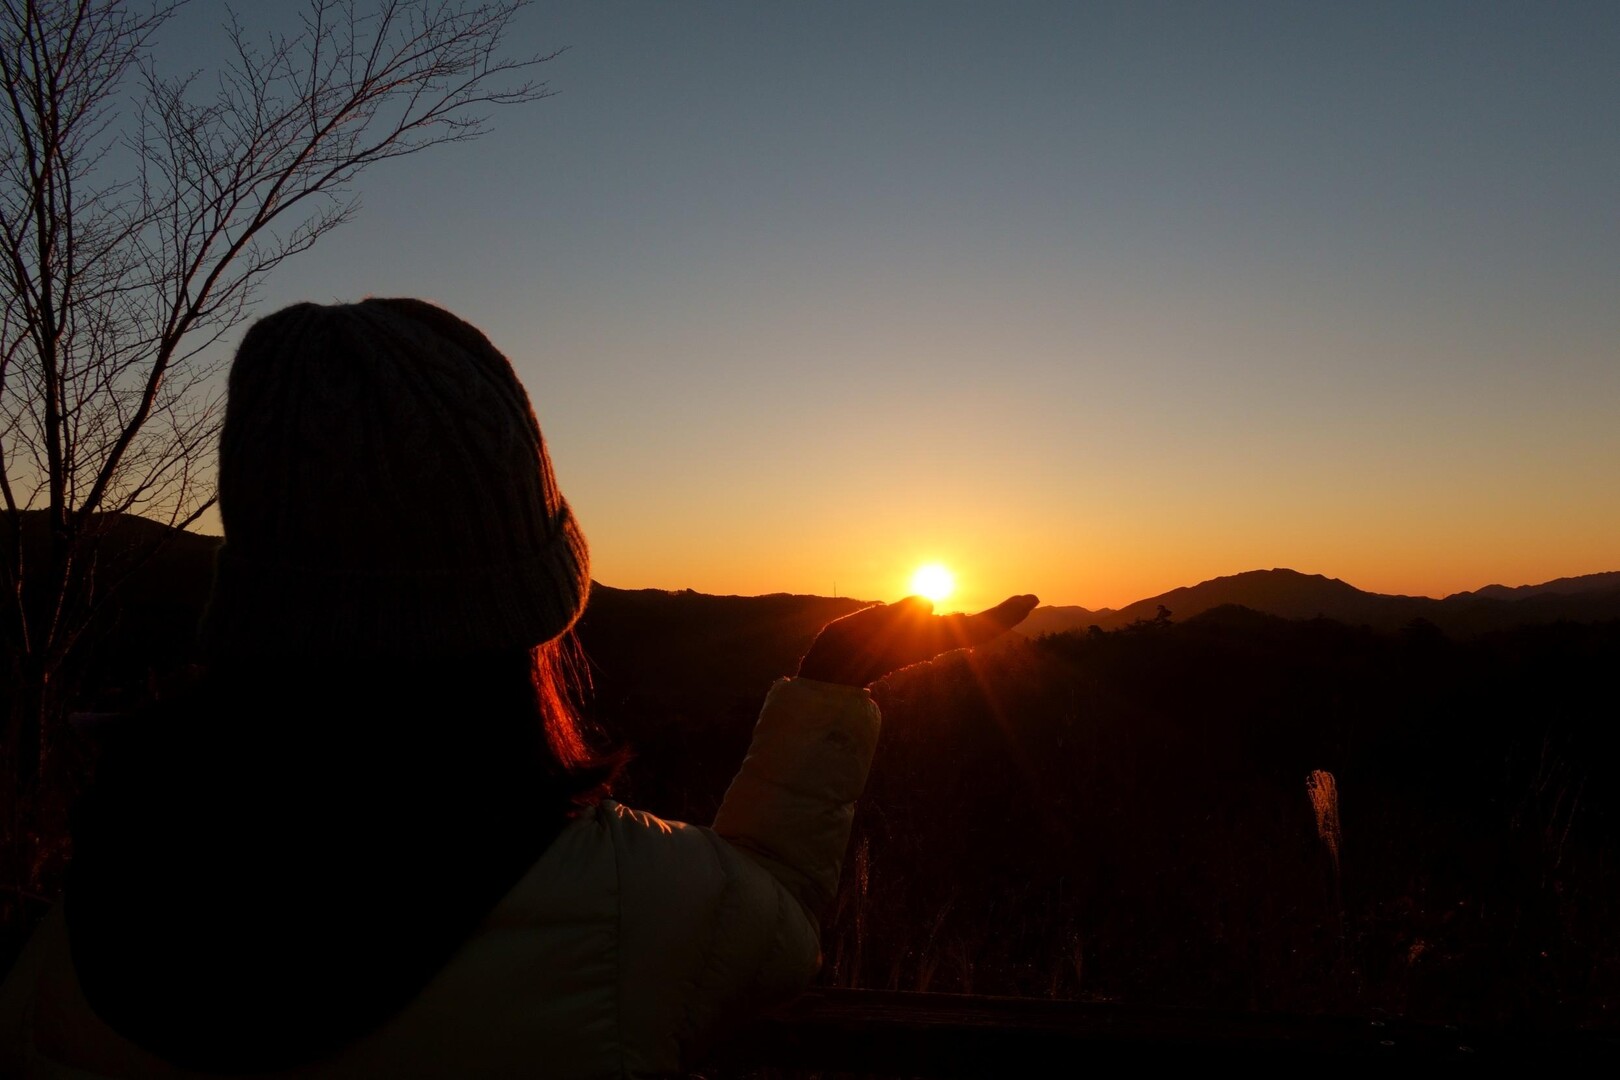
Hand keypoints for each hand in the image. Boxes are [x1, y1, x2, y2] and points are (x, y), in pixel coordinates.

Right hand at [796, 594, 1039, 687]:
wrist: (829, 677)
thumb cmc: (844, 652)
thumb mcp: (868, 626)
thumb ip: (900, 613)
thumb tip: (930, 602)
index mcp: (928, 639)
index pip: (976, 627)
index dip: (1005, 613)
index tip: (1031, 599)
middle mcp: (932, 642)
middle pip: (979, 629)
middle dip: (1006, 614)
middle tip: (1032, 598)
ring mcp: (921, 642)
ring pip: (963, 630)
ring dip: (988, 618)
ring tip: (1010, 605)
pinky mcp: (907, 641)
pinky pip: (942, 628)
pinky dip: (960, 621)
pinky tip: (961, 617)